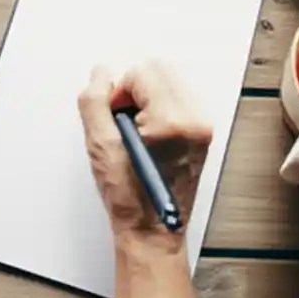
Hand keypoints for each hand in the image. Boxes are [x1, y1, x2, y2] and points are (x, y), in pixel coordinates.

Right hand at [77, 61, 212, 254]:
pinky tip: (149, 133)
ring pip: (169, 80)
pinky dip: (159, 105)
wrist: (154, 228)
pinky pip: (178, 96)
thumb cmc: (130, 197)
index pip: (142, 71)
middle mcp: (195, 120)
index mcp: (172, 122)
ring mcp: (203, 125)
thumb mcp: (100, 146)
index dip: (120, 90)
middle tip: (124, 120)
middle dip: (135, 87)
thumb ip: (95, 101)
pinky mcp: (203, 131)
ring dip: (147, 96)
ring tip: (137, 129)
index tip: (115, 116)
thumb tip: (100, 73)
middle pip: (160, 68)